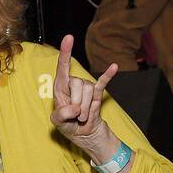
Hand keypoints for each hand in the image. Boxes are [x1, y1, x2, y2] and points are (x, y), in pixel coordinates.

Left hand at [51, 34, 117, 154]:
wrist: (84, 134)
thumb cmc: (68, 126)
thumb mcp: (58, 123)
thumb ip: (61, 115)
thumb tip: (74, 108)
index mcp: (60, 88)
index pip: (62, 69)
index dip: (65, 54)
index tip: (68, 38)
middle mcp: (73, 84)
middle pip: (77, 85)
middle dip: (77, 104)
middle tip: (75, 117)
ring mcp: (86, 87)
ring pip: (88, 91)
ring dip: (85, 108)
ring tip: (82, 116)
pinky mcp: (97, 93)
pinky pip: (103, 83)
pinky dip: (109, 75)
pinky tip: (114, 66)